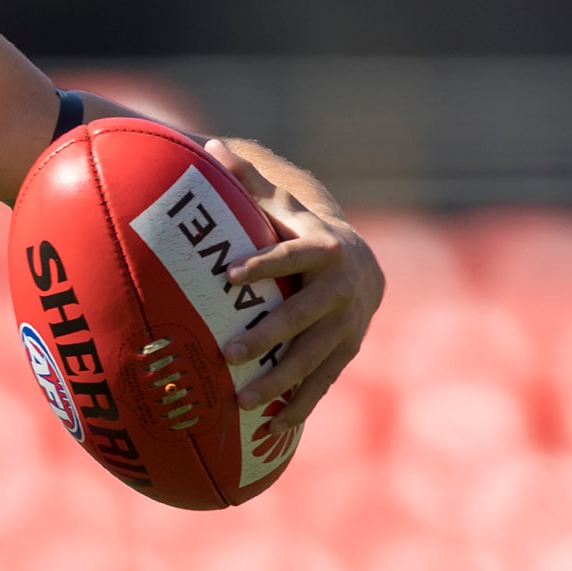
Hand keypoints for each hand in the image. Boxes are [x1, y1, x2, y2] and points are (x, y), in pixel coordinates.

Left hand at [204, 139, 384, 435]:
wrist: (361, 263)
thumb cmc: (301, 229)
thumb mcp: (281, 204)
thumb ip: (248, 181)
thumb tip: (210, 145)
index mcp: (322, 249)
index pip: (290, 255)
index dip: (262, 264)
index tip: (228, 276)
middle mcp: (340, 290)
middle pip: (302, 316)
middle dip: (266, 335)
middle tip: (226, 352)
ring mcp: (346, 326)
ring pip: (312, 358)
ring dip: (278, 381)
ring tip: (240, 399)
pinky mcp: (346, 353)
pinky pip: (323, 382)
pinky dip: (300, 404)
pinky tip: (273, 426)